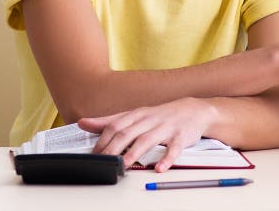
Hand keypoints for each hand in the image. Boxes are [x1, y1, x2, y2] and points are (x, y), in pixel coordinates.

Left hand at [78, 98, 214, 171]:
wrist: (194, 110)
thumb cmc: (161, 115)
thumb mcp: (135, 115)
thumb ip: (110, 121)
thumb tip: (84, 123)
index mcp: (137, 115)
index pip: (116, 126)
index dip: (103, 140)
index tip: (94, 155)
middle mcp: (150, 120)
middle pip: (128, 133)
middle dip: (114, 149)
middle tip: (104, 163)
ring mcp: (165, 128)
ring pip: (148, 140)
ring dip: (135, 153)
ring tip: (125, 165)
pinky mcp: (181, 137)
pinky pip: (174, 148)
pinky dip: (167, 158)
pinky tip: (160, 168)